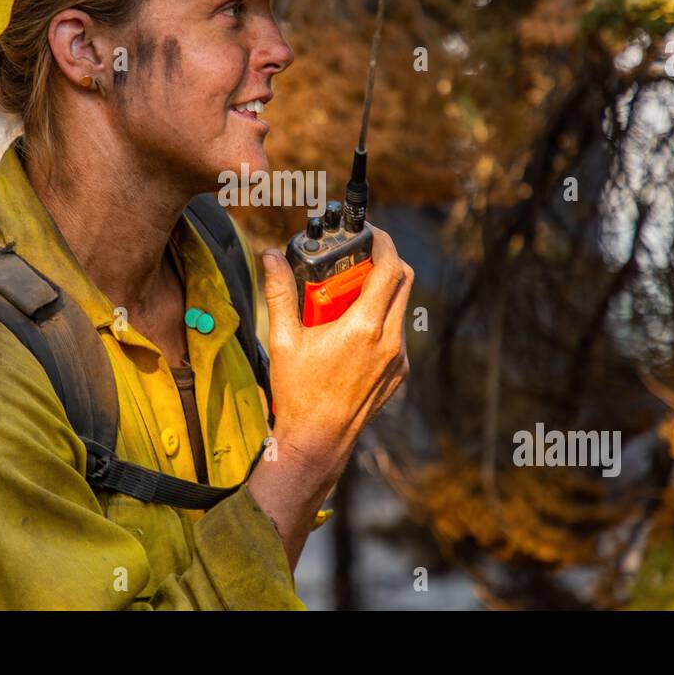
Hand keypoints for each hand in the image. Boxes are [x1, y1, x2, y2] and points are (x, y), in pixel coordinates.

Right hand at [246, 224, 412, 567]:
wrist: (318, 441)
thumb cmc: (299, 394)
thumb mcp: (284, 339)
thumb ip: (279, 292)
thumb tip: (270, 257)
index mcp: (364, 327)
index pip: (389, 268)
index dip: (383, 242)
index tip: (370, 233)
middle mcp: (389, 340)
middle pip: (403, 281)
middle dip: (384, 262)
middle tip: (356, 259)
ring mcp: (398, 358)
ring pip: (401, 307)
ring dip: (381, 292)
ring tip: (346, 298)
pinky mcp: (399, 372)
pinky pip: (397, 332)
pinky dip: (381, 319)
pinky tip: (351, 329)